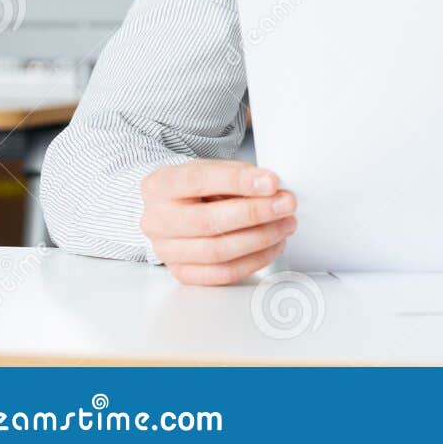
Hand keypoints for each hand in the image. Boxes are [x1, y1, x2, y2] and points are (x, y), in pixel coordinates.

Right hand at [139, 160, 297, 285]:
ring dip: (260, 239)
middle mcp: (156, 220)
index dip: (238, 181)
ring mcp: (166, 250)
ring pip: (217, 251)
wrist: (175, 207)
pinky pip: (221, 274)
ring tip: (285, 225)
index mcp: (161, 185)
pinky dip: (253, 261)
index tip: (271, 182)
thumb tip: (273, 189)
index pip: (199, 180)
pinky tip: (272, 245)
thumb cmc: (198, 187)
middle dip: (255, 213)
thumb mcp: (212, 169)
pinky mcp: (181, 272)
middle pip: (208, 222)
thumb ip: (238, 176)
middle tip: (286, 204)